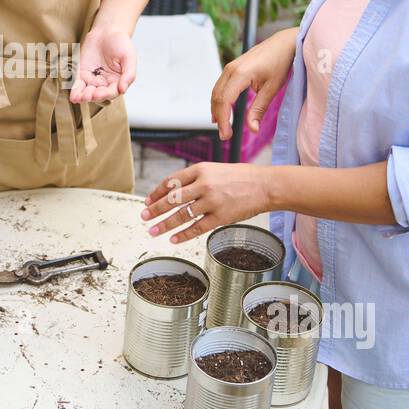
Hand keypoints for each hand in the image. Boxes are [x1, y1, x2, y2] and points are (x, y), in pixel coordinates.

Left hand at [70, 25, 135, 103]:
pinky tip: (73, 96)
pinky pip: (77, 83)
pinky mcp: (81, 73)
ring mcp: (92, 79)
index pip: (112, 92)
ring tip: (79, 98)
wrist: (108, 31)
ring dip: (83, 97)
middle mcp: (104, 83)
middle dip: (93, 96)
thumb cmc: (121, 43)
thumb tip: (123, 90)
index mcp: (117, 81)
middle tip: (89, 95)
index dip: (105, 94)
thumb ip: (129, 74)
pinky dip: (75, 90)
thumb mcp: (129, 58)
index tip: (99, 93)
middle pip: (98, 94)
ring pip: (87, 92)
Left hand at [139, 162, 271, 243]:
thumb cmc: (241, 177)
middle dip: (155, 209)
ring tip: (153, 231)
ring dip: (164, 224)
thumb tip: (175, 192)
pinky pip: (197, 228)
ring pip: (181, 215)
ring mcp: (212, 201)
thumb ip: (196, 179)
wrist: (265, 185)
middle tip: (143, 217)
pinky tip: (173, 239)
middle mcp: (204, 184)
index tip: (147, 200)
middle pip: (172, 199)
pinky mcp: (221, 216)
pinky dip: (183, 235)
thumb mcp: (215, 170)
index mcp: (201, 169)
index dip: (157, 192)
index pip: (171, 181)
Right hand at [212, 27, 297, 139]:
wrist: (285, 43)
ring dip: (216, 109)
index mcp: (240, 74)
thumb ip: (259, 109)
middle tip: (224, 136)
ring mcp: (230, 67)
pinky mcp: (233, 67)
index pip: (224, 101)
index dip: (224, 120)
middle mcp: (231, 69)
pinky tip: (221, 110)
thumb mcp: (272, 89)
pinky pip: (220, 86)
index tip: (226, 135)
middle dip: (219, 118)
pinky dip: (219, 100)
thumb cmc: (281, 62)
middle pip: (217, 98)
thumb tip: (252, 129)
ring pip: (216, 92)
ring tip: (221, 126)